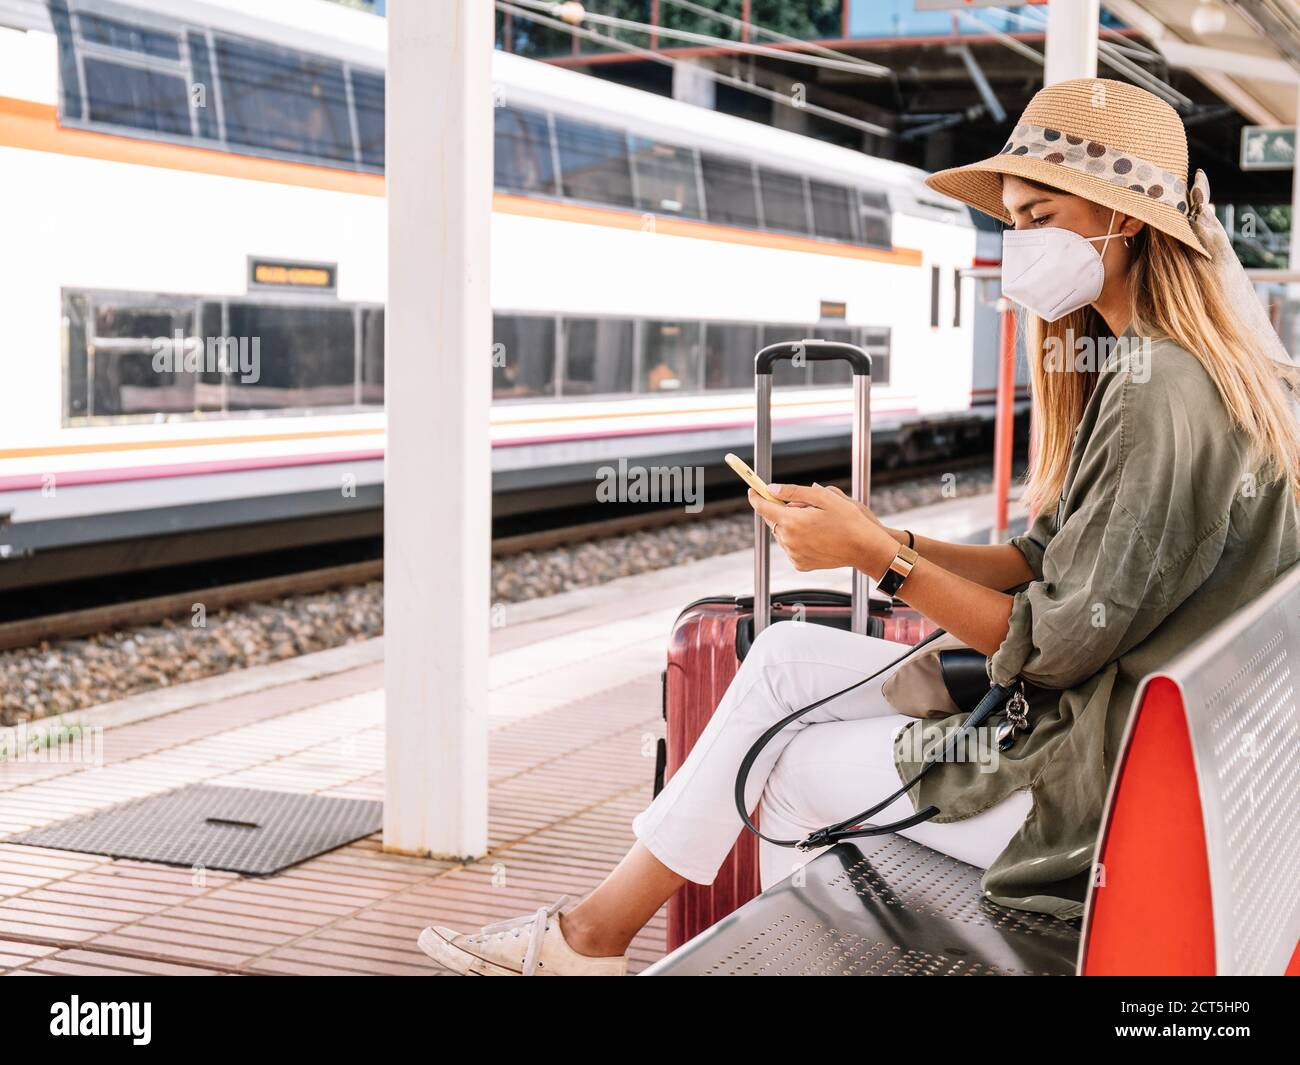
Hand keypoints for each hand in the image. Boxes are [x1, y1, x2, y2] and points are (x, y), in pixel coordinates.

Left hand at [748, 483, 897, 574]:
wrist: (865, 548)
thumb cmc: (849, 521)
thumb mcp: (824, 497)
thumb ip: (794, 492)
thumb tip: (772, 489)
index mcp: (792, 522)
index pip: (763, 507)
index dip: (756, 496)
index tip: (753, 490)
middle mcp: (789, 541)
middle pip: (773, 520)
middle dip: (782, 510)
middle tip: (805, 505)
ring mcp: (794, 555)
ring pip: (782, 534)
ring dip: (791, 525)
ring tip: (816, 522)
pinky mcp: (800, 564)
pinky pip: (791, 547)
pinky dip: (798, 539)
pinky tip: (817, 535)